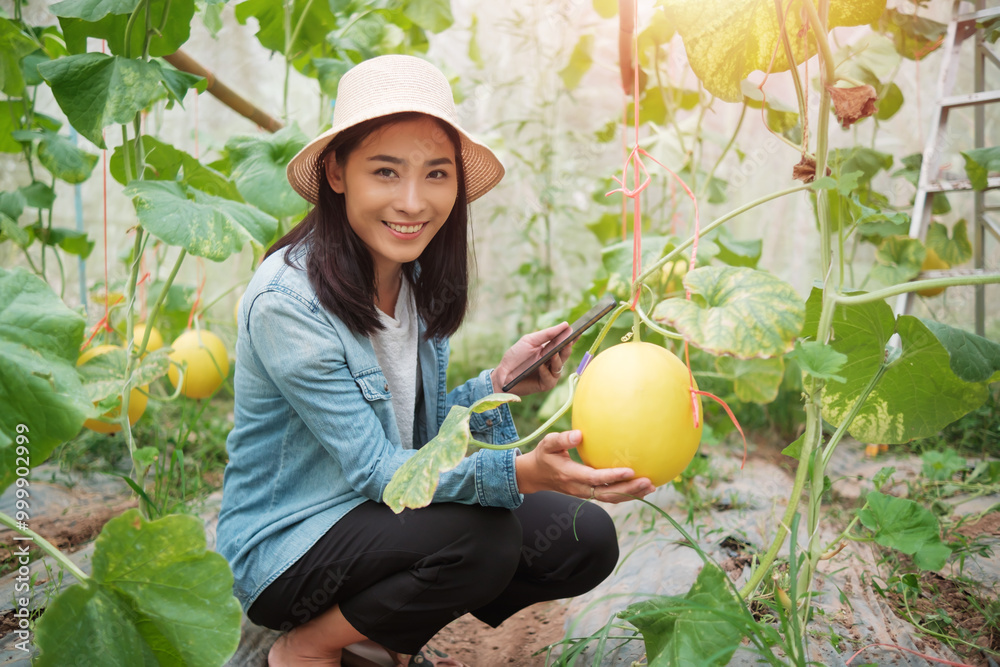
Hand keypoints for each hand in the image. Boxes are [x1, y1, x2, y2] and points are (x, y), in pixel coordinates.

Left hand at [492, 322, 572, 396]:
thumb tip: (566, 325)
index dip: (572, 337)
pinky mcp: (546, 384)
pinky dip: (546, 372)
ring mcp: (550, 373)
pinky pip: (550, 378)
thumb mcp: (529, 341)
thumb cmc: (515, 357)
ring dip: (557, 360)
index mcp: (549, 350)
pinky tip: (541, 367)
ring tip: (553, 354)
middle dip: (567, 347)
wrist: (502, 374)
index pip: (564, 343)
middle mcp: (552, 362)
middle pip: (565, 354)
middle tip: (569, 340)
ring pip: (560, 366)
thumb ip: (547, 334)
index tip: (579, 330)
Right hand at [514, 430, 655, 503]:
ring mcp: (585, 493)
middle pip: (607, 493)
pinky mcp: (589, 493)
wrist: (536, 476)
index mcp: (570, 475)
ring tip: (651, 487)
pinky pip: (609, 496)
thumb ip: (562, 439)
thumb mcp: (548, 444)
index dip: (612, 476)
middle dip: (629, 490)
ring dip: (631, 495)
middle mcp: (579, 488)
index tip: (630, 470)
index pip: (594, 478)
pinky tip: (640, 487)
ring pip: (610, 498)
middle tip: (648, 482)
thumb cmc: (544, 455)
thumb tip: (580, 434)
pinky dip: (625, 494)